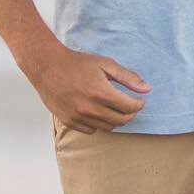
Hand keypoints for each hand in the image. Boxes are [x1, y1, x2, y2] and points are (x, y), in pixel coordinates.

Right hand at [26, 40, 148, 131]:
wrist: (46, 66)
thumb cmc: (76, 63)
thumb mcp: (105, 64)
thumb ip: (128, 77)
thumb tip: (147, 89)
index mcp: (101, 93)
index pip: (130, 108)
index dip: (139, 104)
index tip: (139, 100)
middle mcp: (90, 108)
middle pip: (121, 121)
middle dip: (130, 114)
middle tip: (129, 105)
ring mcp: (78, 117)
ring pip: (107, 127)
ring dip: (115, 119)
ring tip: (113, 107)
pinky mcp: (69, 121)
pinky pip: (91, 130)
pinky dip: (98, 123)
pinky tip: (97, 111)